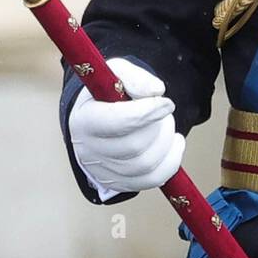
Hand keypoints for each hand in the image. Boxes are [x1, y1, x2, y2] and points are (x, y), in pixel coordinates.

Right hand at [69, 57, 184, 199]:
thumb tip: (156, 91)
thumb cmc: (109, 93)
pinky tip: (173, 144)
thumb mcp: (118, 74)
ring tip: (165, 125)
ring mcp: (102, 170)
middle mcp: (88, 149)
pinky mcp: (118, 183)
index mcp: (84, 119)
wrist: (100, 116)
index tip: (167, 103)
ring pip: (146, 164)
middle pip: (135, 146)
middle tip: (164, 111)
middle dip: (160, 126)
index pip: (117, 122)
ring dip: (166, 141)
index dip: (147, 112)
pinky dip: (171, 161)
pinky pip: (152, 180)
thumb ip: (136, 77)